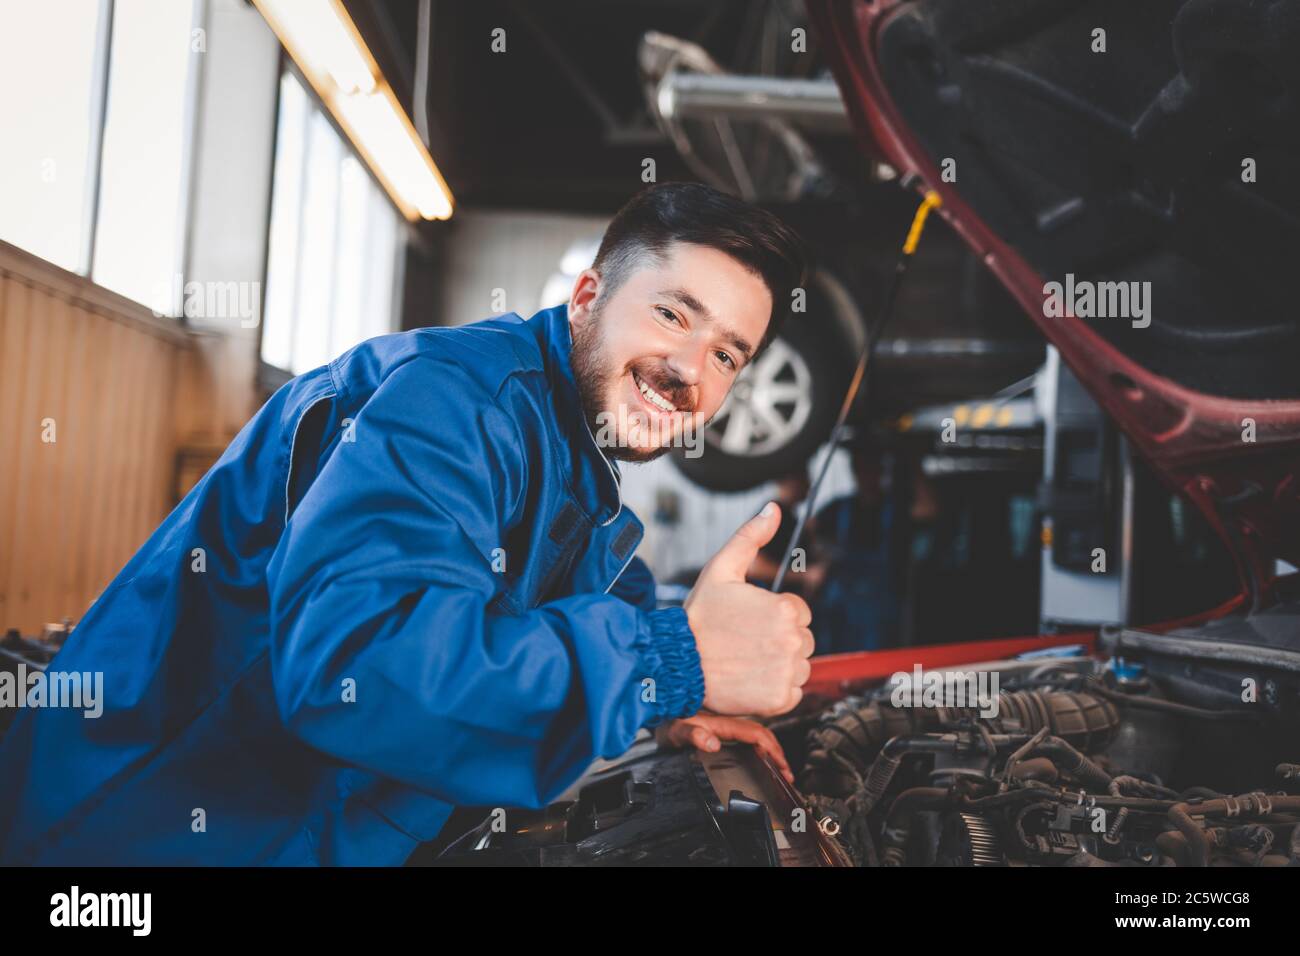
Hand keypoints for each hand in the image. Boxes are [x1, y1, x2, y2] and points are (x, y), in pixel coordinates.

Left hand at [656, 714, 794, 783]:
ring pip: (756, 736)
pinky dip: (760, 749)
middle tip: (787, 776)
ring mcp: (725, 726)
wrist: (654, 711)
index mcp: (723, 723)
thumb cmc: (665, 721)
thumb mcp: (676, 730)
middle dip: (779, 754)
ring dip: (771, 751)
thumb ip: (692, 735)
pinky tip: (761, 759)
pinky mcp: (720, 731)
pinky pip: (747, 738)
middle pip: (762, 734)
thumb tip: (712, 743)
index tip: (782, 768)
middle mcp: (728, 723)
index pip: (757, 734)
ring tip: (781, 770)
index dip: (773, 750)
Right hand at [684, 502, 813, 716]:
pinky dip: (776, 689)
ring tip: (746, 660)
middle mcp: (792, 641)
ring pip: (800, 667)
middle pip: (803, 640)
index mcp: (785, 609)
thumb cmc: (698, 616)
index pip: (799, 612)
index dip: (773, 615)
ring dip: (779, 665)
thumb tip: (774, 508)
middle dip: (779, 640)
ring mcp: (787, 672)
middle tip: (745, 642)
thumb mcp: (722, 568)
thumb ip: (751, 536)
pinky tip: (750, 679)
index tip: (748, 622)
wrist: (675, 662)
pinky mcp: (780, 700)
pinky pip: (793, 692)